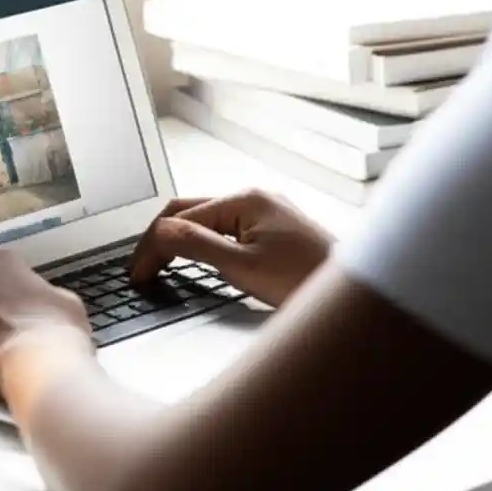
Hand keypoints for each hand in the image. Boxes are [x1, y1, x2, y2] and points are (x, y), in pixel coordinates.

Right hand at [130, 189, 332, 306]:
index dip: (151, 248)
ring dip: (179, 239)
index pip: (179, 218)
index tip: (137, 276)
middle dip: (159, 238)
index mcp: (244, 199)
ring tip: (158, 266)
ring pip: (206, 220)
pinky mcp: (273, 229)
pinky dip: (201, 243)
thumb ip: (195, 246)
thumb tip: (158, 234)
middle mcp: (254, 197)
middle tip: (140, 270)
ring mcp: (265, 211)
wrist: (354, 292)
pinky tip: (194, 260)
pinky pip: (225, 229)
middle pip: (189, 211)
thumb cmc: (307, 281)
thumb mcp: (242, 267)